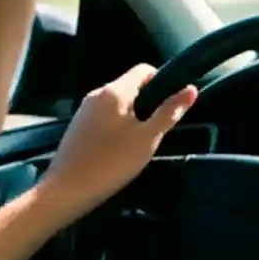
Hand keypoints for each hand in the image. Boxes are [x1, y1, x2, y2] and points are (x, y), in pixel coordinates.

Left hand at [38, 64, 196, 218]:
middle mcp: (97, 93)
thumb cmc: (112, 162)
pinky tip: (118, 150)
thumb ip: (169, 112)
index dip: (163, 82)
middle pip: (131, 87)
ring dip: (133, 117)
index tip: (171, 106)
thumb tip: (191, 89)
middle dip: (148, 103)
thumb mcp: (148, 138)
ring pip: (118, 104)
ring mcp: (84, 109)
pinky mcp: (77, 126)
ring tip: (138, 144)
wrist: (67, 190)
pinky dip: (117, 127)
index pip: (144, 70)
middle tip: (156, 131)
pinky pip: (104, 116)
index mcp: (115, 91)